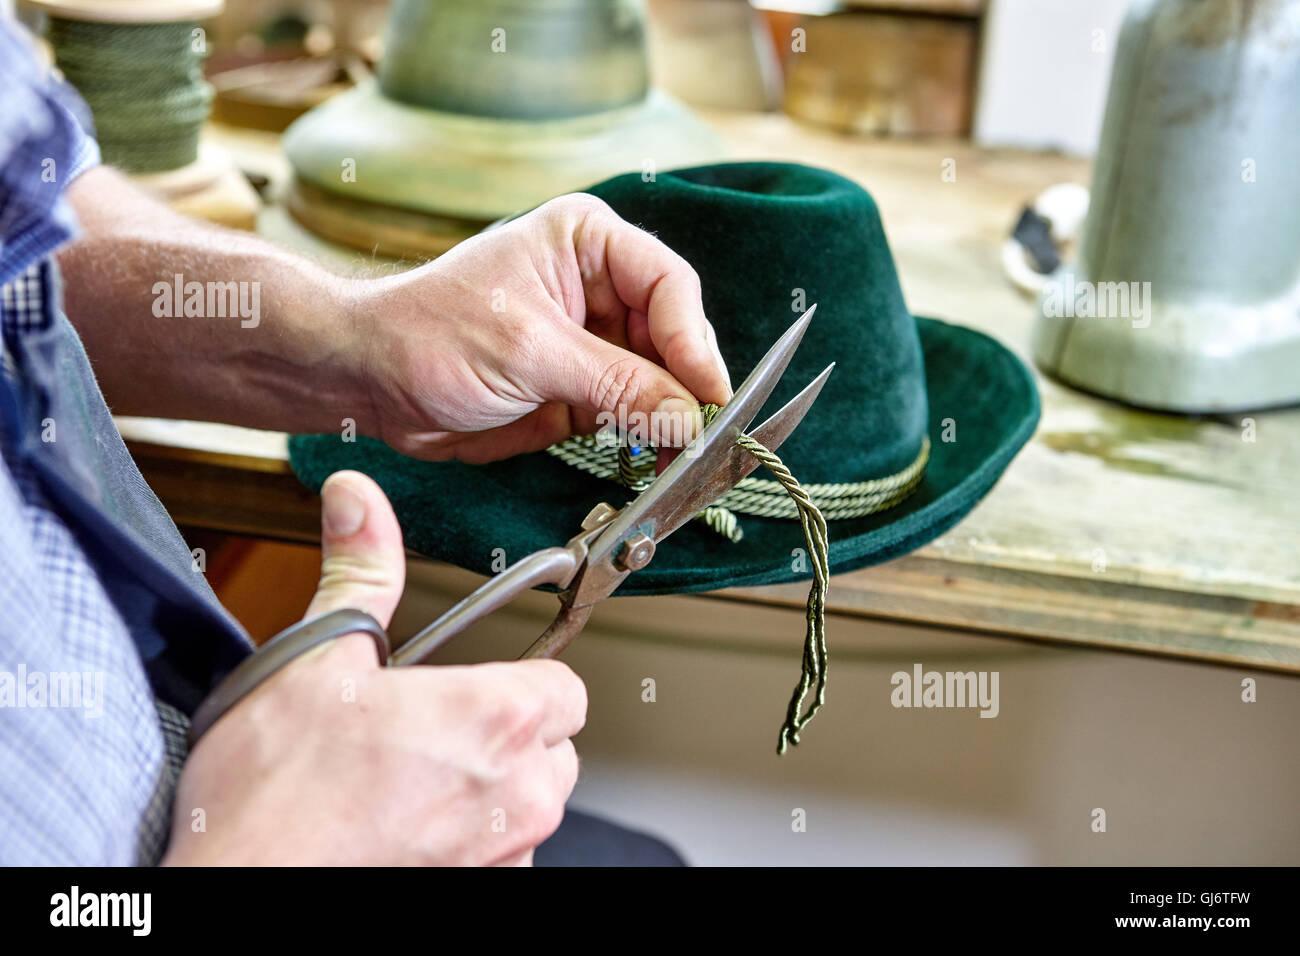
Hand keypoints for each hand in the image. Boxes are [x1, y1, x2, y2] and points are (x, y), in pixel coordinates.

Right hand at [163, 471, 585, 865]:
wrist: (249, 891)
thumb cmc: (276, 796)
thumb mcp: (314, 658)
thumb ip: (359, 572)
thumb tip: (358, 502)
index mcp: (498, 718)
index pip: (564, 687)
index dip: (521, 680)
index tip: (474, 683)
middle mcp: (520, 792)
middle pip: (552, 749)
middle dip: (504, 736)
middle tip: (429, 732)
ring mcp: (505, 854)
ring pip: (527, 807)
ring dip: (486, 793)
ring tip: (407, 784)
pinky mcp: (483, 894)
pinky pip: (499, 857)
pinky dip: (466, 843)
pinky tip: (401, 830)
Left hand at [351, 193, 732, 464]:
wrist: (369, 382)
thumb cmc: (426, 336)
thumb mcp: (527, 351)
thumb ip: (613, 383)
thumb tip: (686, 415)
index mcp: (586, 242)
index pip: (668, 283)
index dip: (692, 338)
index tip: (707, 391)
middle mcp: (597, 287)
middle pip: (673, 334)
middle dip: (686, 384)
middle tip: (699, 434)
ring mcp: (592, 342)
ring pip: (660, 380)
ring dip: (671, 419)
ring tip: (680, 455)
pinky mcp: (580, 390)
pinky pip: (631, 415)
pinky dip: (646, 440)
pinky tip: (653, 460)